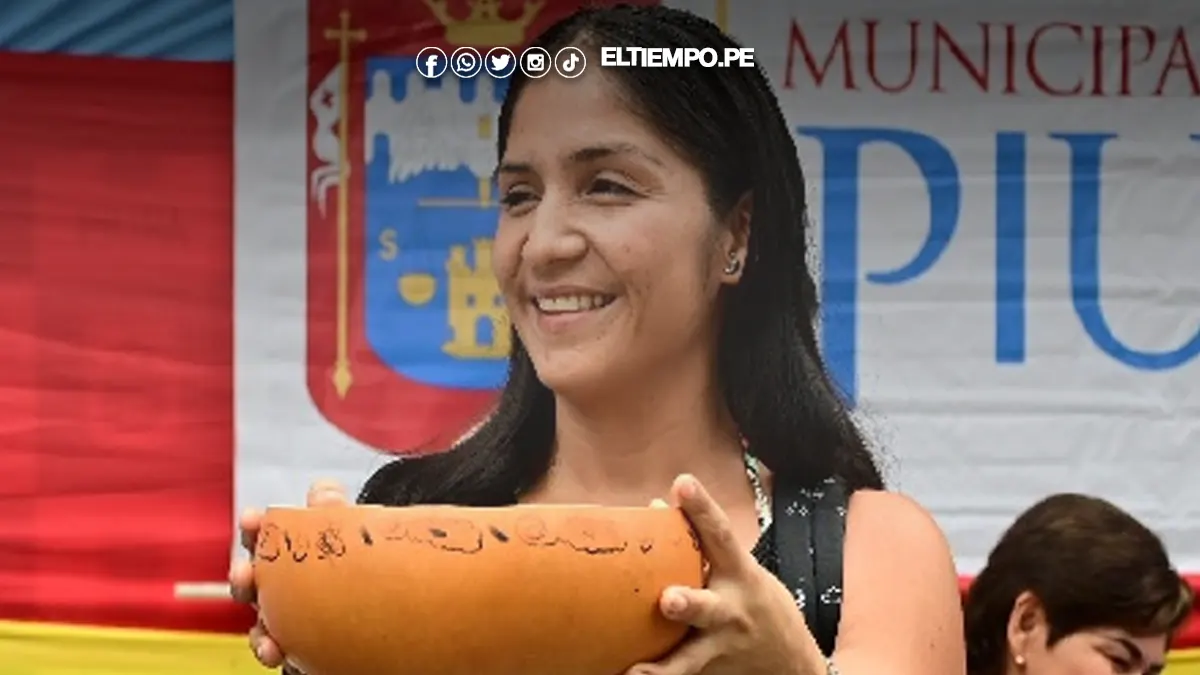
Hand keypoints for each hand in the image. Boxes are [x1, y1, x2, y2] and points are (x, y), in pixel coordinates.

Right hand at [228, 479, 348, 669]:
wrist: (392, 604)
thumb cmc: (362, 560)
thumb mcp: (354, 531)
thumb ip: (335, 511)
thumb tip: (321, 493)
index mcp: (294, 554)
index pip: (266, 538)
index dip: (254, 528)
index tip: (251, 520)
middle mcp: (286, 588)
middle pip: (254, 583)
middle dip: (244, 579)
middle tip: (245, 573)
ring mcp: (292, 619)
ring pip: (264, 627)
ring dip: (260, 634)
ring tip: (268, 639)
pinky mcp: (305, 646)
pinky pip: (288, 656)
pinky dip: (283, 658)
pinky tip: (289, 658)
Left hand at [626, 475, 826, 674]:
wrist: (791, 661)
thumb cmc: (757, 600)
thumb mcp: (739, 567)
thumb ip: (701, 542)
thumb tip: (656, 507)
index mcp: (739, 574)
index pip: (721, 534)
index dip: (702, 508)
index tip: (683, 484)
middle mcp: (731, 611)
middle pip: (708, 608)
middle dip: (688, 604)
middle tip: (668, 600)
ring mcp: (721, 646)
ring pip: (691, 658)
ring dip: (664, 665)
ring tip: (636, 671)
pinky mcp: (710, 671)